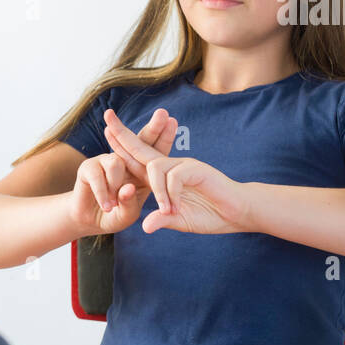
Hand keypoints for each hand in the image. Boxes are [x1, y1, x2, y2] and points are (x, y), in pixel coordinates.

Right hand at [68, 108, 178, 235]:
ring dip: (116, 186)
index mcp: (141, 170)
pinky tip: (107, 205)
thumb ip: (129, 203)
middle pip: (140, 141)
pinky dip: (104, 193)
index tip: (173, 120)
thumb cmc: (114, 216)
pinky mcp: (88, 167)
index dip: (164, 136)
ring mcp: (106, 161)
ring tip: (113, 206)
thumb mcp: (127, 214)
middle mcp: (125, 160)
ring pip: (117, 162)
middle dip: (152, 127)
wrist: (89, 221)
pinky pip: (98, 175)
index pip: (155, 152)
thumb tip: (127, 187)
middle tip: (163, 113)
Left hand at [102, 107, 250, 234]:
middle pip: (141, 148)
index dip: (121, 146)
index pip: (137, 159)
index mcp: (163, 177)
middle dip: (123, 134)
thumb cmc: (210, 215)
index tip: (106, 130)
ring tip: (167, 210)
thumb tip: (144, 226)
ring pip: (155, 167)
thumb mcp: (179, 220)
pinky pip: (174, 177)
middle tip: (107, 117)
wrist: (238, 213)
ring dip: (156, 191)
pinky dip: (172, 194)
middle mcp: (171, 166)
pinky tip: (176, 208)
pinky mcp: (197, 169)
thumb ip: (162, 220)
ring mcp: (184, 165)